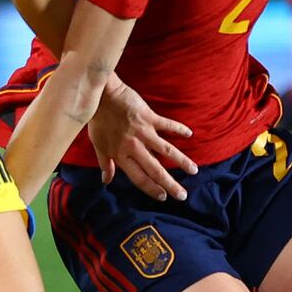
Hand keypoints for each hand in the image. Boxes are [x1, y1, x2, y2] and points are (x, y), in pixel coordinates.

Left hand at [88, 78, 196, 200]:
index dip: (151, 189)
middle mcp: (134, 146)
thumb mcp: (98, 145)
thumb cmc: (98, 120)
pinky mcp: (149, 117)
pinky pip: (168, 125)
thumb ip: (105, 164)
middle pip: (155, 170)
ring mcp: (143, 131)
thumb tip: (106, 181)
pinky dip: (179, 129)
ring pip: (166, 150)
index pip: (139, 177)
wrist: (101, 95)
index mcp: (121, 155)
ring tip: (194, 170)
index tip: (163, 197)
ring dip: (182, 161)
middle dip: (170, 184)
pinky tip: (190, 134)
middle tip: (182, 195)